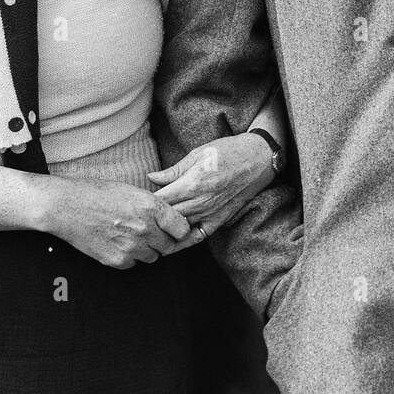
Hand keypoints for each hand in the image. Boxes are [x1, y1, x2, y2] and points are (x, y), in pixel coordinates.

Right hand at [42, 178, 190, 268]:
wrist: (66, 206)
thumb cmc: (96, 193)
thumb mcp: (131, 191)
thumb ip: (153, 206)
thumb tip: (170, 219)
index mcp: (151, 207)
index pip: (182, 229)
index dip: (178, 230)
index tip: (173, 230)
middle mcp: (145, 228)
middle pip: (168, 246)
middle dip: (161, 241)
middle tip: (147, 233)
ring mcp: (131, 247)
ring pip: (151, 257)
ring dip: (144, 250)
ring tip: (127, 235)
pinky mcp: (117, 260)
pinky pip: (132, 264)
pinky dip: (127, 257)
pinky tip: (114, 242)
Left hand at [147, 134, 274, 250]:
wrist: (257, 159)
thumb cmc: (227, 151)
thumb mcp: (197, 153)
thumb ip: (173, 170)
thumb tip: (151, 178)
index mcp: (192, 183)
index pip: (160, 200)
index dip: (145, 202)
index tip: (135, 202)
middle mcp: (201, 202)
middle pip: (167, 216)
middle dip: (151, 218)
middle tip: (137, 218)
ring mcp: (211, 213)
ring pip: (180, 228)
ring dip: (165, 230)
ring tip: (148, 230)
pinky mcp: (220, 219)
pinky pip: (199, 235)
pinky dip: (185, 240)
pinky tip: (173, 241)